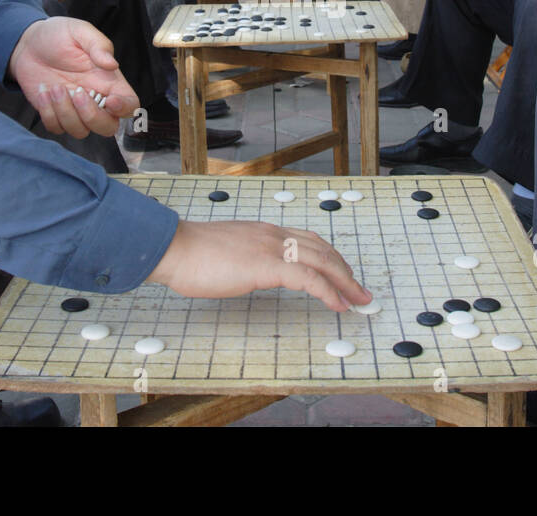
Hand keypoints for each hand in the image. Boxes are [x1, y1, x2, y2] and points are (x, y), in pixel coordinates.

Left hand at [7, 18, 138, 138]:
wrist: (27, 43)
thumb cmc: (58, 34)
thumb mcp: (80, 31)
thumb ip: (98, 45)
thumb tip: (112, 64)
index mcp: (109, 81)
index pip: (130, 104)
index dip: (124, 109)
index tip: (109, 101)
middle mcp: (96, 99)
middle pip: (108, 127)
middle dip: (92, 117)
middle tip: (76, 92)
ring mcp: (75, 110)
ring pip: (80, 131)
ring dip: (66, 113)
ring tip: (54, 87)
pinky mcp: (54, 114)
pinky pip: (56, 128)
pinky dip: (48, 113)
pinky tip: (43, 90)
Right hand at [147, 220, 371, 311]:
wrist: (175, 249)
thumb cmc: (192, 256)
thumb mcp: (228, 253)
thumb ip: (246, 259)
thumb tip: (252, 272)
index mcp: (265, 232)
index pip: (308, 240)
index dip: (330, 258)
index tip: (341, 275)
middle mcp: (274, 235)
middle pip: (322, 249)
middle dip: (345, 270)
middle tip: (360, 290)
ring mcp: (272, 248)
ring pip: (322, 261)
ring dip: (345, 281)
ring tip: (358, 299)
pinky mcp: (267, 266)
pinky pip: (308, 278)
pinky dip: (328, 291)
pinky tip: (337, 304)